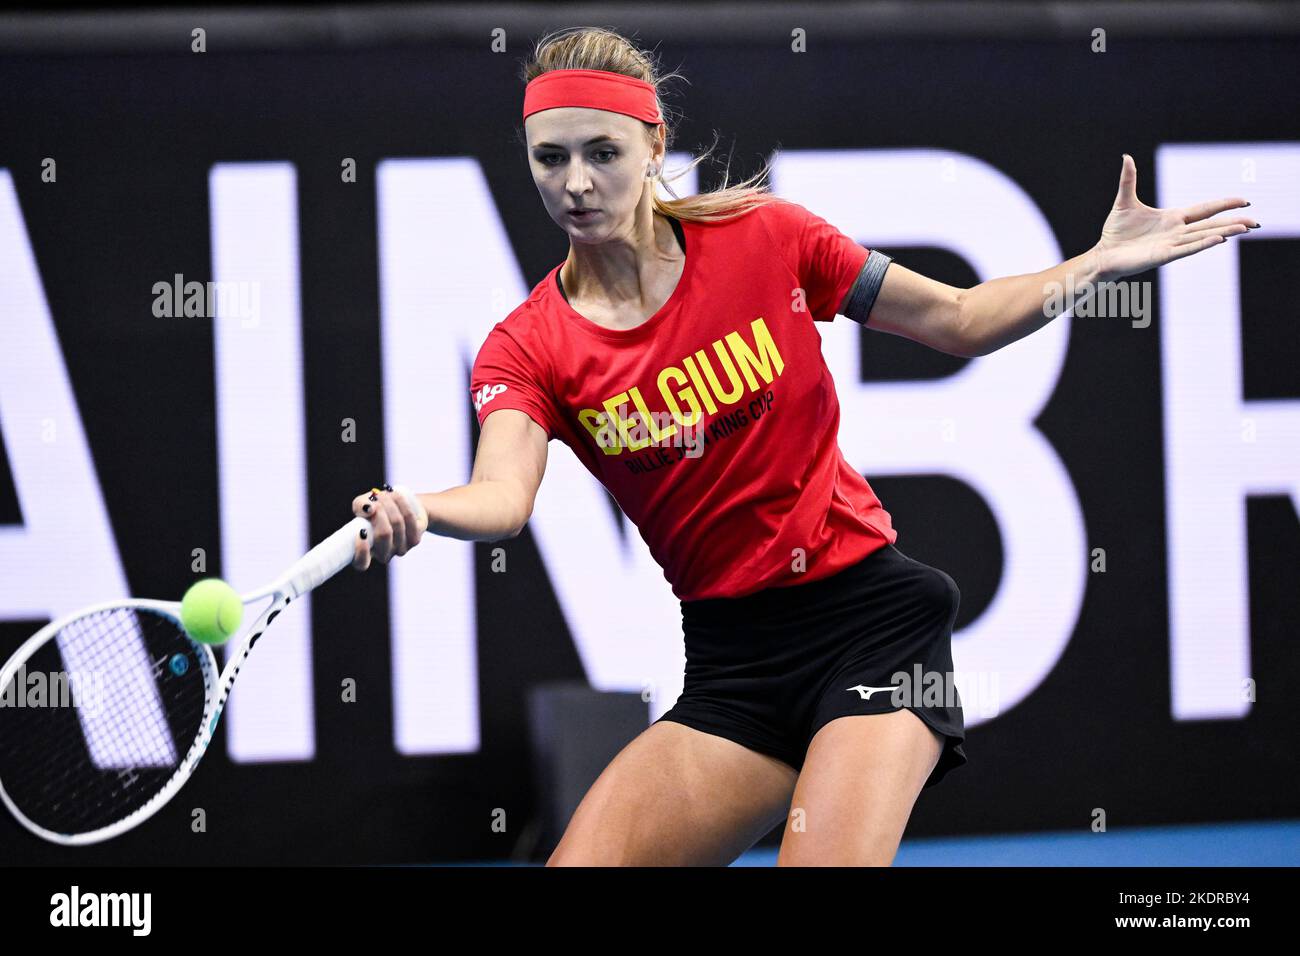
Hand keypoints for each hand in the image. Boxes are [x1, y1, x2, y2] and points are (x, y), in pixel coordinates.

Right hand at [351, 486, 428, 570]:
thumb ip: (359, 506)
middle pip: (384, 534)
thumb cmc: (376, 509)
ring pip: (397, 523)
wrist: (402, 507)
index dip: (361, 551)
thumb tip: (368, 509)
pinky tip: (395, 495)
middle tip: (375, 500)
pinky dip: (401, 503)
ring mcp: (400, 549)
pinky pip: (408, 518)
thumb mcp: (362, 505)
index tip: (362, 532)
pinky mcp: (415, 540)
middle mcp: (384, 555)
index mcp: (366, 553)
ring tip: (384, 494)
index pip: (361, 563)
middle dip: (380, 511)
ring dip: (389, 504)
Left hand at [1090, 154, 1257, 282]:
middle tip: (1255, 221)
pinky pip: (1187, 249)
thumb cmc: (1115, 232)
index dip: (1223, 204)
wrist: (1103, 254)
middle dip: (1233, 222)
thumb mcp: (1124, 201)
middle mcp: (1176, 231)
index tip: (1244, 200)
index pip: (1204, 209)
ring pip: (1203, 236)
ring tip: (1244, 229)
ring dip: (1224, 232)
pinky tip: (1219, 239)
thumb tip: (1127, 156)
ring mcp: (1171, 244)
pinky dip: (1202, 244)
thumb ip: (1129, 179)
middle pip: (1210, 224)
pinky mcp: (1163, 256)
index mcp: (1173, 218)